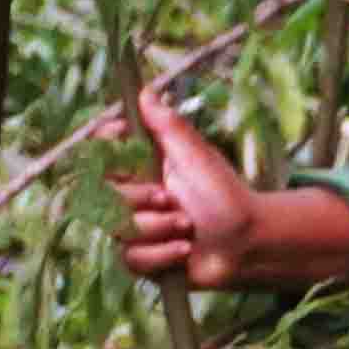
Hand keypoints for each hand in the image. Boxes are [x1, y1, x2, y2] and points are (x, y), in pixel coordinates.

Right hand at [115, 85, 348, 290]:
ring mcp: (134, 227)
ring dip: (156, 227)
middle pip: (103, 192)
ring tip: (187, 226)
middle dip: (140, 198)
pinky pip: (131, 256)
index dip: (103, 143)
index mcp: (142, 165)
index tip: (119, 134)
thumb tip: (146, 90)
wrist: (247, 242)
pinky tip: (185, 249)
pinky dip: (161, 253)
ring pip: (117, 227)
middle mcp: (132, 194)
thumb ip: (169, 126)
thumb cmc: (226, 195)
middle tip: (170, 199)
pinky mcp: (141, 258)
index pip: (101, 148)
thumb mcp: (198, 157)